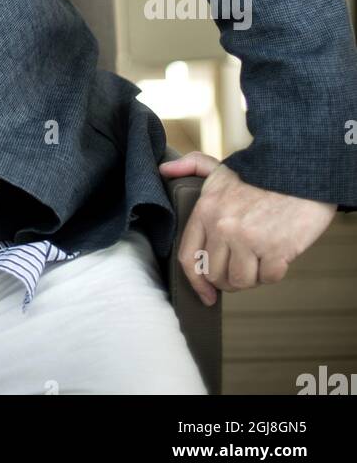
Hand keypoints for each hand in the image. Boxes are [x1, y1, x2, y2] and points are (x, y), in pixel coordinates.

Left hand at [158, 151, 336, 306]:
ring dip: (251, 276)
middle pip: (215, 275)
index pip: (188, 258)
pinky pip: (269, 278)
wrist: (299, 171)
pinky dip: (274, 271)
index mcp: (206, 210)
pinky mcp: (275, 250)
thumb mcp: (220, 168)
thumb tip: (163, 170)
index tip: (206, 295)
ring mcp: (249, 239)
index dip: (195, 282)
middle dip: (228, 278)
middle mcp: (222, 226)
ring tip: (260, 257)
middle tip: (242, 266)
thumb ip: (191, 167)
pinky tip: (277, 252)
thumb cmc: (259, 173)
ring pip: (241, 281)